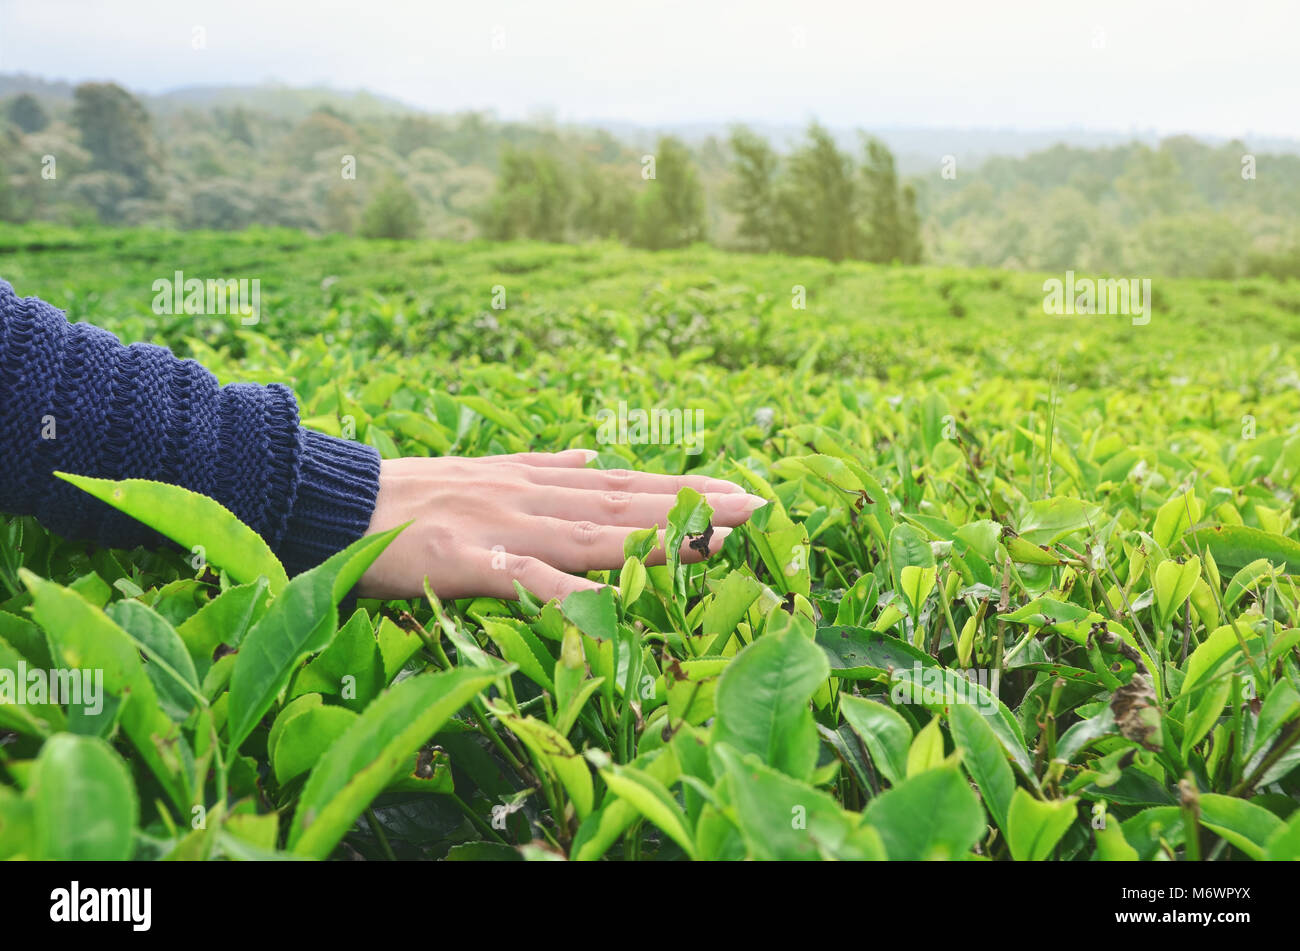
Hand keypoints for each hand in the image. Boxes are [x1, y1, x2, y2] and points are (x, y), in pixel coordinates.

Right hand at [356, 449, 767, 600]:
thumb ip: (540, 466)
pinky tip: (616, 604)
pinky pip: (528, 580)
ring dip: (659, 537)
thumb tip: (588, 454)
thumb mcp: (483, 470)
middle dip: (695, 507)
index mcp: (534, 480)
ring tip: (719, 539)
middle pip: (625, 504)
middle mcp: (530, 496)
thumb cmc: (406, 495)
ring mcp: (502, 526)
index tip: (739, 489)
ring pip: (594, 534)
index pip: (623, 484)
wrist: (333, 501)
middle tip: (759, 507)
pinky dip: (572, 592)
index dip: (683, 488)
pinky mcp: (467, 561)